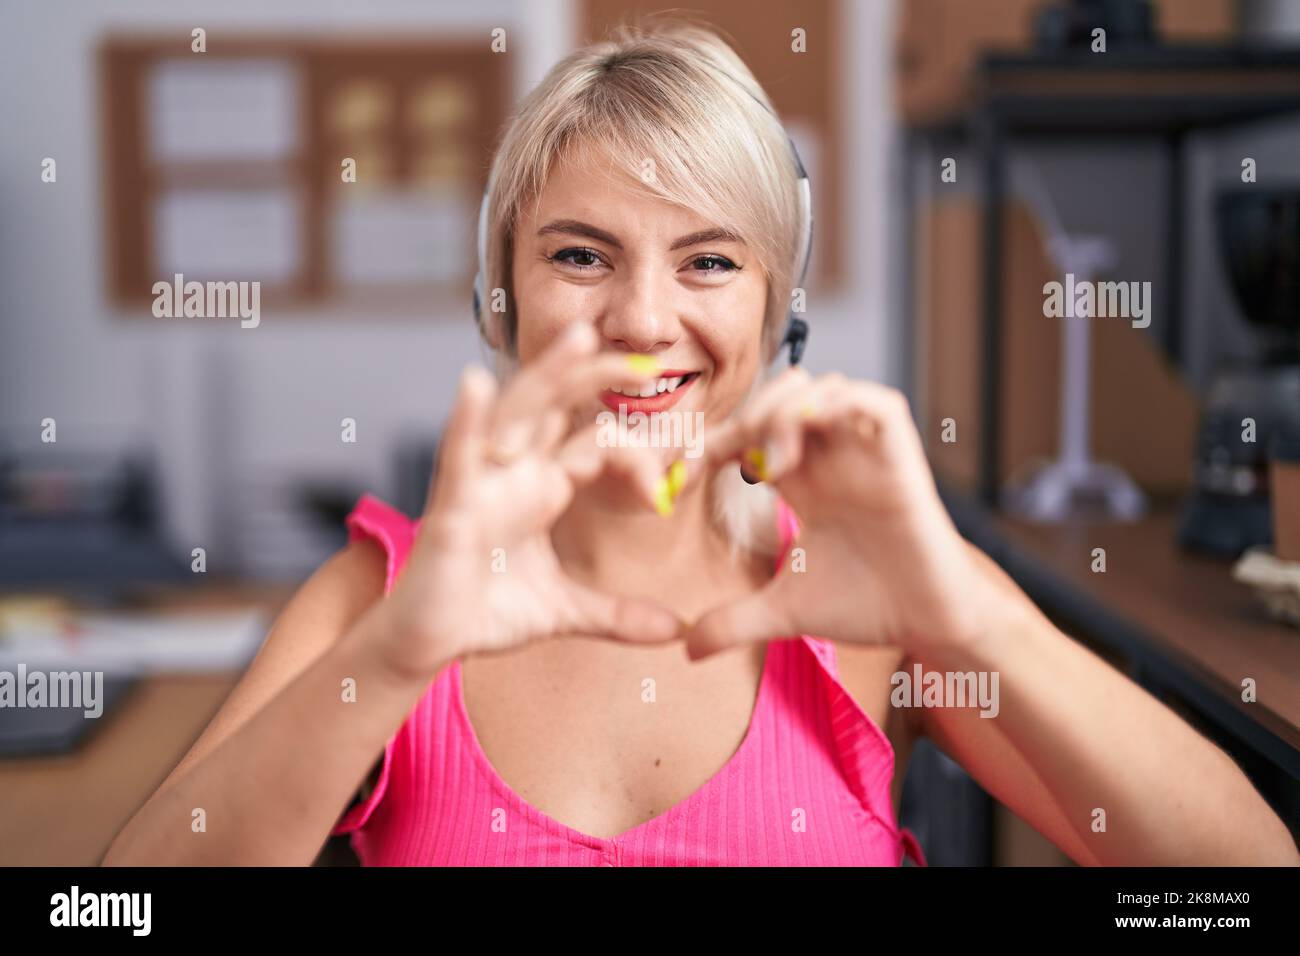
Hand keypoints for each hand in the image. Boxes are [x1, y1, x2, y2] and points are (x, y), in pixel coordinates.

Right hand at [377, 324, 684, 679]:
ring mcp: (483, 481)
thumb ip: (619, 615)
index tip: (664, 496)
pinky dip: (466, 419)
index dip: (638, 459)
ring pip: (516, 412)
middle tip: (648, 363)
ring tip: (580, 337)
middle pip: (560, 405)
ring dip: (547, 373)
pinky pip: (458, 454)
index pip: (598, 445)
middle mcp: (515, 471)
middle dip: (600, 376)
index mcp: (544, 485)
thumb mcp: (565, 611)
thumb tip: (679, 630)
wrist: (429, 642)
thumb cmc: (486, 612)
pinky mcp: (451, 505)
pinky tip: (474, 383)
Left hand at [681, 369, 998, 660]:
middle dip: (748, 413)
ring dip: (786, 410)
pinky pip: (878, 403)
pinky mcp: (902, 458)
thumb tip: (687, 653)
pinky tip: (808, 450)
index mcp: (804, 481)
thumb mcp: (784, 612)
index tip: (682, 475)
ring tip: (769, 463)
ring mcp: (867, 455)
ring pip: (824, 388)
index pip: (752, 433)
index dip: (713, 440)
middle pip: (785, 393)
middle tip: (728, 459)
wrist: (929, 624)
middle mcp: (833, 459)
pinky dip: (841, 406)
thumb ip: (734, 623)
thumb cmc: (867, 607)